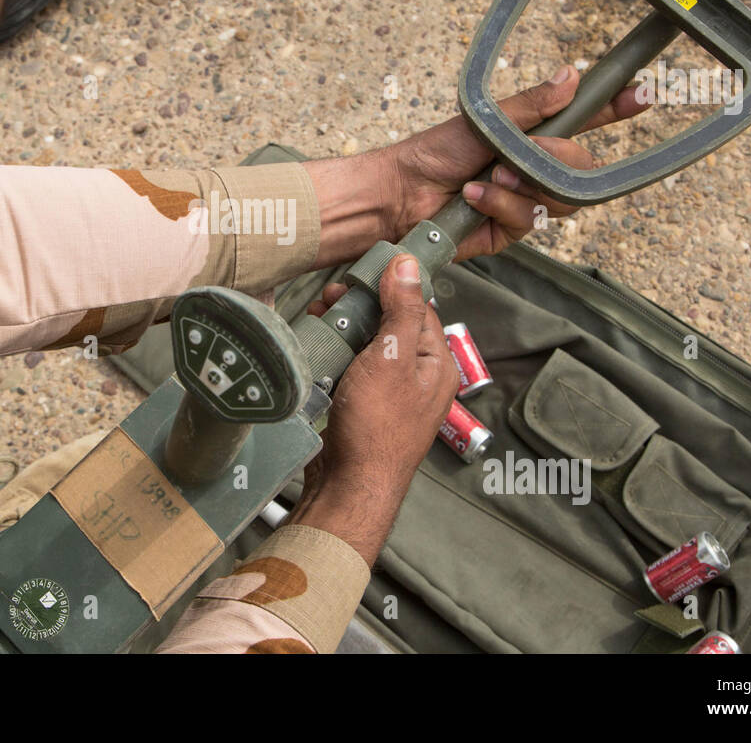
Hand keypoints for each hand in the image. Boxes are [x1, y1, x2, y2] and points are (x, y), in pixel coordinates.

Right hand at [286, 254, 456, 564]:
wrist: (349, 485)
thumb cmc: (376, 427)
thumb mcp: (392, 358)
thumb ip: (401, 309)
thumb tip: (409, 264)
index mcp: (435, 363)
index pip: (417, 307)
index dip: (388, 286)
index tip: (358, 275)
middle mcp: (416, 377)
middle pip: (388, 324)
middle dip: (358, 308)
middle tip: (329, 299)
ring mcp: (388, 392)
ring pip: (365, 345)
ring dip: (342, 329)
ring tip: (318, 319)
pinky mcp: (361, 405)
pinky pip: (349, 368)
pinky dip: (333, 355)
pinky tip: (315, 347)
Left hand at [381, 64, 648, 258]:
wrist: (400, 194)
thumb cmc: (434, 153)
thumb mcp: (484, 120)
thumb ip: (530, 105)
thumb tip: (572, 76)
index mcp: (531, 134)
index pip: (584, 119)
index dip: (614, 109)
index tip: (642, 94)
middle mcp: (533, 167)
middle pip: (580, 167)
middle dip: (555, 160)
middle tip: (519, 157)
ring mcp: (524, 199)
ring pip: (559, 197)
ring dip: (524, 184)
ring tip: (490, 177)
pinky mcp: (510, 229)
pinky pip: (527, 218)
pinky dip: (501, 204)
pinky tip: (474, 197)